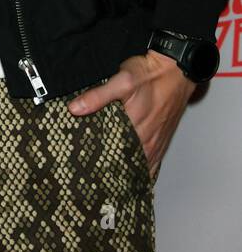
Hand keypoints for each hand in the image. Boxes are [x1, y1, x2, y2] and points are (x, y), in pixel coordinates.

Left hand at [67, 50, 195, 179]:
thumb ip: (98, 96)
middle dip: (111, 171)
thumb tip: (75, 108)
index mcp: (136, 129)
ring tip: (111, 181)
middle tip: (94, 177)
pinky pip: (153, 163)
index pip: (114, 156)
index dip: (100, 165)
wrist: (177, 71)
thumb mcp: (122, 80)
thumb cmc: (151, 74)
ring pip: (141, 167)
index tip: (86, 170)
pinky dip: (143, 171)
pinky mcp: (163, 140)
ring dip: (128, 173)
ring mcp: (157, 142)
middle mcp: (148, 140)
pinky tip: (134, 175)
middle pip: (127, 165)